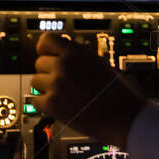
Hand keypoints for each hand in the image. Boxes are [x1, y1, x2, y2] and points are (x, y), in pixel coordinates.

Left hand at [29, 32, 147, 146]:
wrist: (123, 118)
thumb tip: (61, 53)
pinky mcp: (52, 104)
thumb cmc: (116, 93)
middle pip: (39, 63)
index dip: (44, 49)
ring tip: (63, 96)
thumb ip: (77, 56)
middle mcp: (64, 65)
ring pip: (35, 81)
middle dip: (48, 72)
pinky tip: (60, 106)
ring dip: (45, 88)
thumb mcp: (98, 62)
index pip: (46, 40)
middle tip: (62, 83)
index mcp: (76, 52)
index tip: (46, 55)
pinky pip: (36, 100)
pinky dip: (45, 105)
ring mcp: (56, 84)